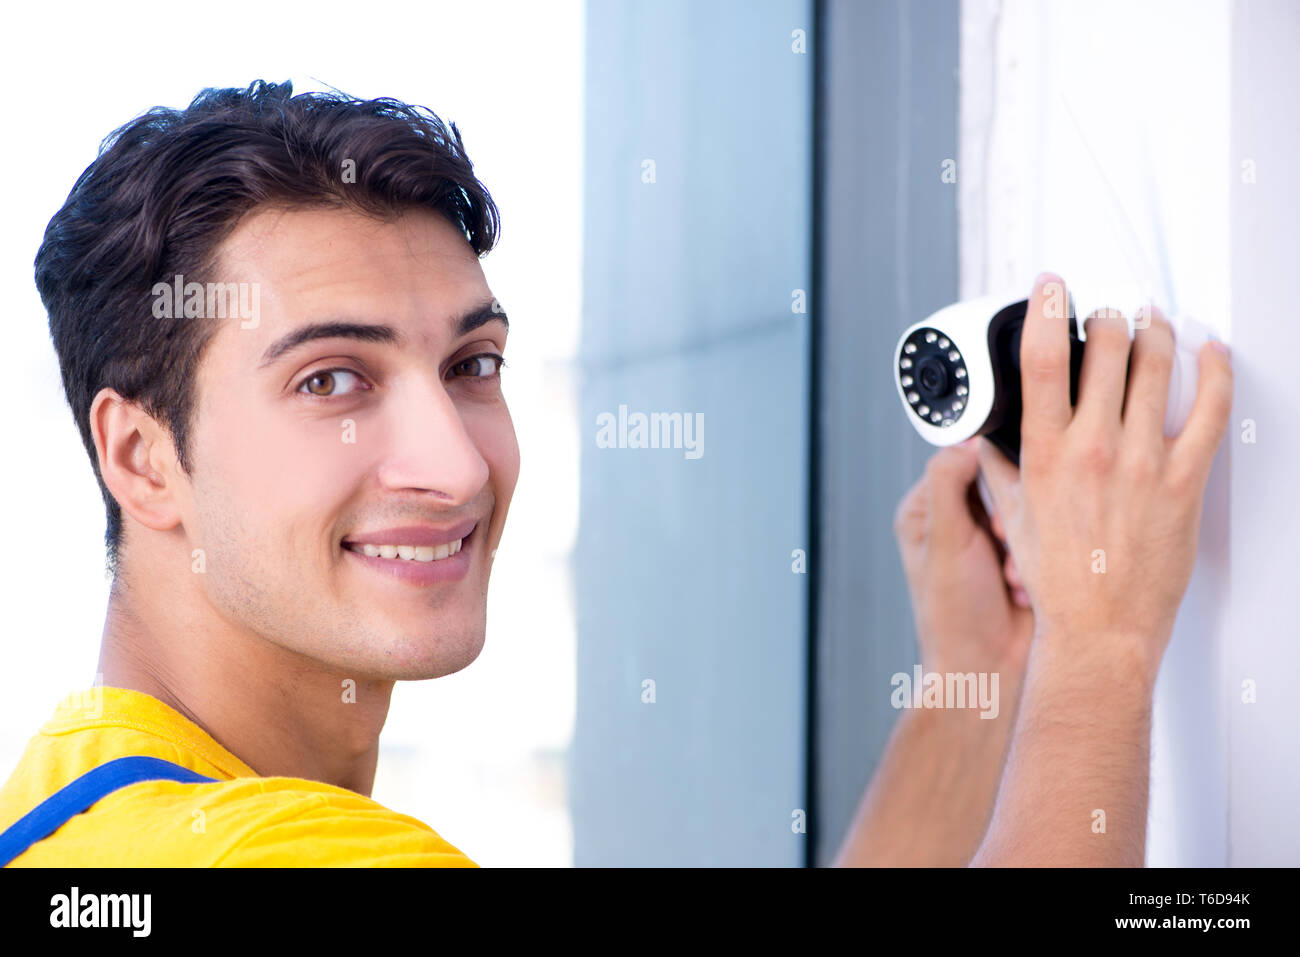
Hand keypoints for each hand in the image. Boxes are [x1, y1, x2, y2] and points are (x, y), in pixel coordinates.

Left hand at [894, 441, 1033, 678]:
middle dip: (1012, 514)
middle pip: (1001, 482)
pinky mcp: (1023, 558)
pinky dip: (1040, 559)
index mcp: (928, 510)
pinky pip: (1044, 537)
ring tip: (1013, 572)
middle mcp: (958, 521)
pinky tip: (1027, 585)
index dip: (986, 474)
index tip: (997, 497)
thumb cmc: (954, 617)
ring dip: (1028, 540)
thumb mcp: (945, 542)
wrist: (987, 673)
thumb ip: (950, 484)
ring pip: (1026, 509)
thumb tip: (965, 440)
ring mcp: (992, 540)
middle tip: (1005, 541)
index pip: (962, 460)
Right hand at [978, 273, 1232, 680]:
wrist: (1100, 629)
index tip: (1053, 285)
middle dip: (1109, 317)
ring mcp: (1143, 463)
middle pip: (1108, 351)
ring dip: (1155, 332)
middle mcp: (1094, 450)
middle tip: (1110, 311)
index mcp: (1045, 455)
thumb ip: (1000, 469)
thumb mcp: (1012, 517)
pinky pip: (1211, 409)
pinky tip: (1210, 353)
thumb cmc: (1057, 582)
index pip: (1044, 361)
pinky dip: (1215, 371)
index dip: (1049, 310)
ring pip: (1157, 368)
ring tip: (1152, 321)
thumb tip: (987, 441)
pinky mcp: (1183, 480)